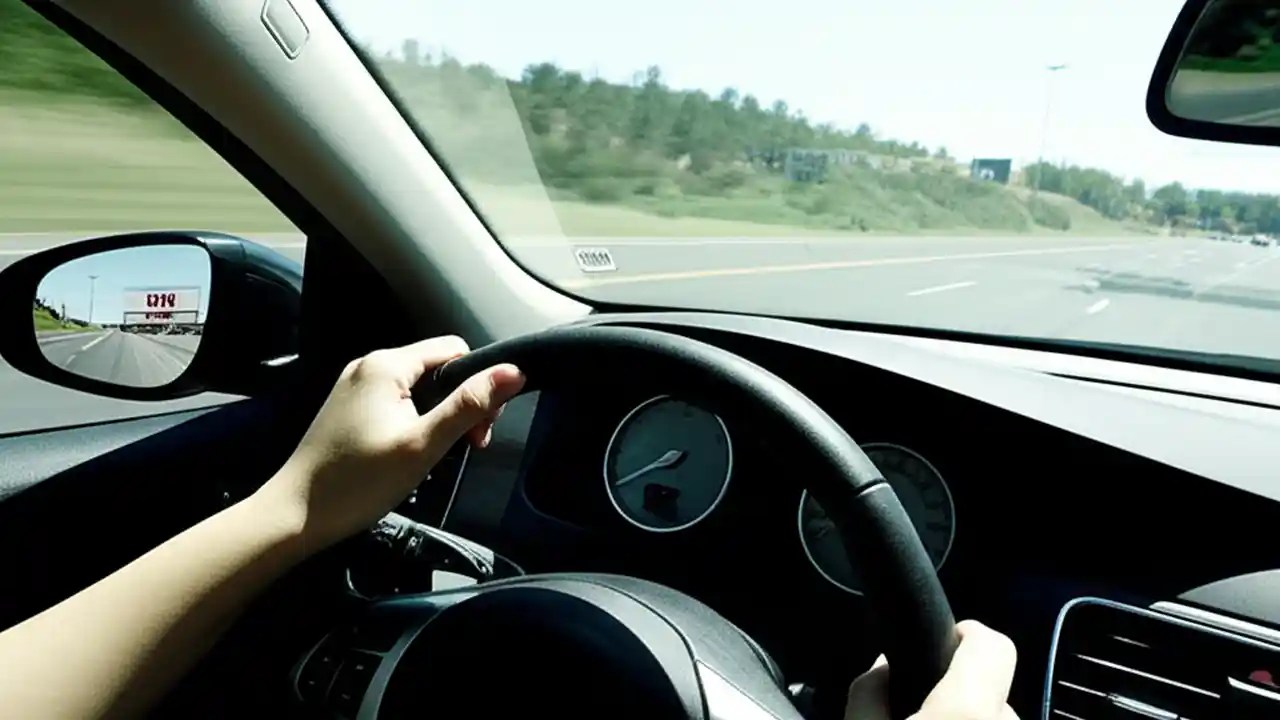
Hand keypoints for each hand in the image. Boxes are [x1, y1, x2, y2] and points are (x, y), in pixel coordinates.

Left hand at [258, 336, 524, 547]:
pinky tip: (409, 454)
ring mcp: (355, 387)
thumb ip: (469, 406)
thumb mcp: (423, 445)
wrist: (295, 516)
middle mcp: (369, 365)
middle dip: (460, 404)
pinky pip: (397, 402)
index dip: (478, 385)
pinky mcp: (348, 409)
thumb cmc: (358, 482)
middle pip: (438, 369)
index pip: (455, 350)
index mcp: (387, 364)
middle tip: (465, 448)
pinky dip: (414, 424)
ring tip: (435, 456)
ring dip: (438, 418)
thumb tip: (515, 371)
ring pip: (419, 388)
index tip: (479, 430)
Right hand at [844, 620, 1017, 719]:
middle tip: (917, 713)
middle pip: (988, 689)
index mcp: (967, 712)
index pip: (993, 645)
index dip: (965, 635)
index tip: (938, 642)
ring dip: (966, 719)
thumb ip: (868, 695)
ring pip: (993, 717)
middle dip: (956, 693)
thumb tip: (881, 670)